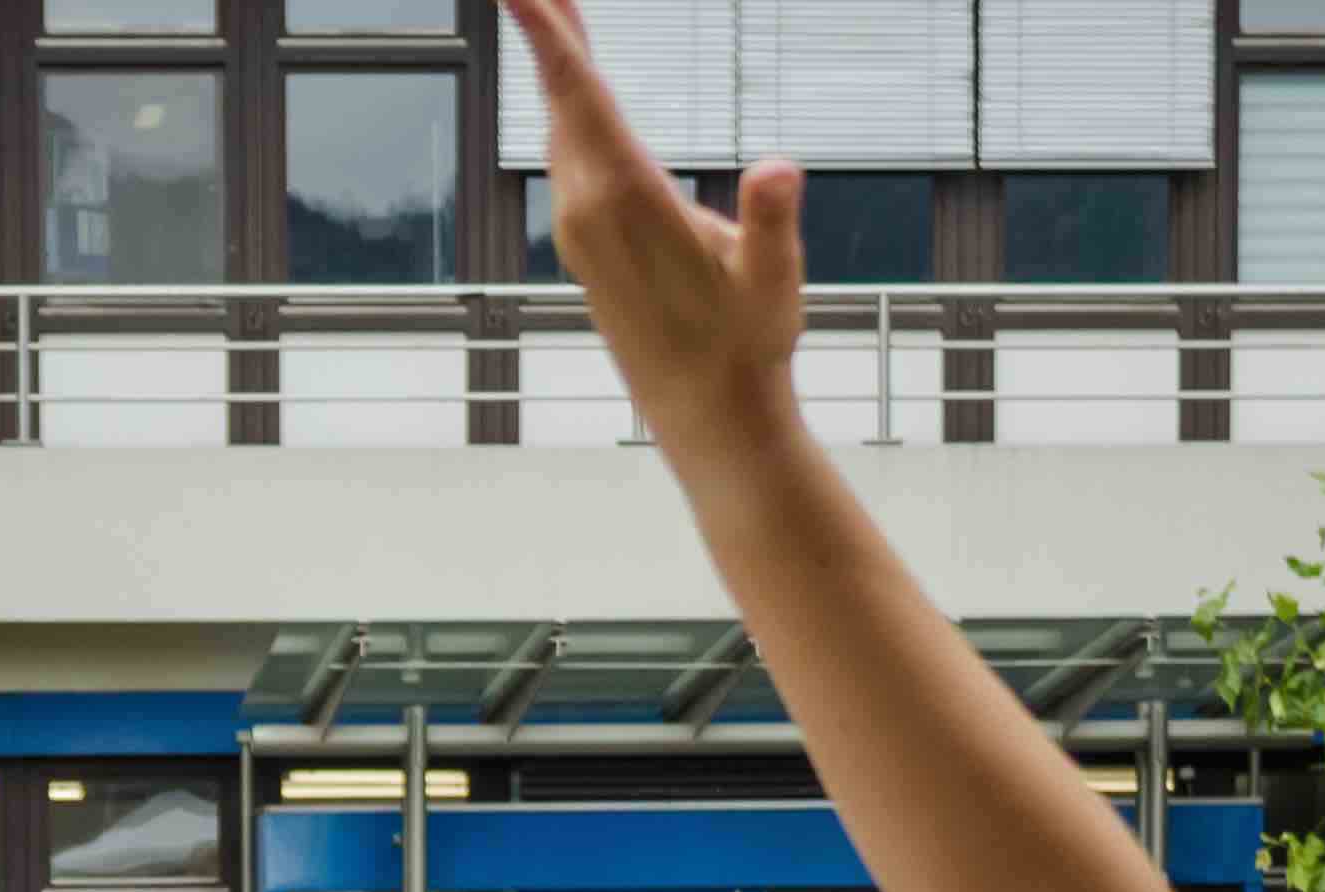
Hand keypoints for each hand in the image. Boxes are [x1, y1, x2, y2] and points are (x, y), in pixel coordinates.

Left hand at [497, 0, 803, 452]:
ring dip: (558, 68)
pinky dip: (568, 111)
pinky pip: (568, 157)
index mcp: (625, 199)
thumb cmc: (746, 347)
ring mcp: (580, 229)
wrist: (707, 417)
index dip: (547, 34)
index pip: (577, 95)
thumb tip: (777, 171)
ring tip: (555, 13)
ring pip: (561, 127)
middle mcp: (587, 209)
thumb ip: (772, 217)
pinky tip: (574, 98)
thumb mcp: (774, 278)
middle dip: (550, 31)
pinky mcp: (586, 246)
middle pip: (561, 98)